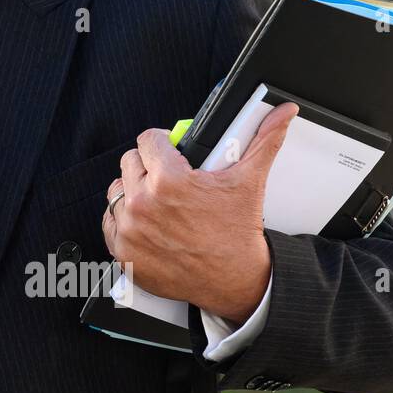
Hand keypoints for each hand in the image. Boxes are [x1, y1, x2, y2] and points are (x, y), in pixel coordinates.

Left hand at [102, 101, 297, 322]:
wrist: (235, 281)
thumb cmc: (238, 233)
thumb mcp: (249, 181)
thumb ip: (263, 140)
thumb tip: (283, 111)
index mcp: (169, 180)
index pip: (147, 140)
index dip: (161, 142)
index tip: (169, 150)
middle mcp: (143, 203)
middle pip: (129, 163)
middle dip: (148, 167)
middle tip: (167, 180)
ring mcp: (130, 229)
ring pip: (117, 191)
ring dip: (133, 193)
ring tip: (158, 202)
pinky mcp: (122, 252)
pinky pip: (109, 222)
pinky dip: (123, 221)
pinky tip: (146, 224)